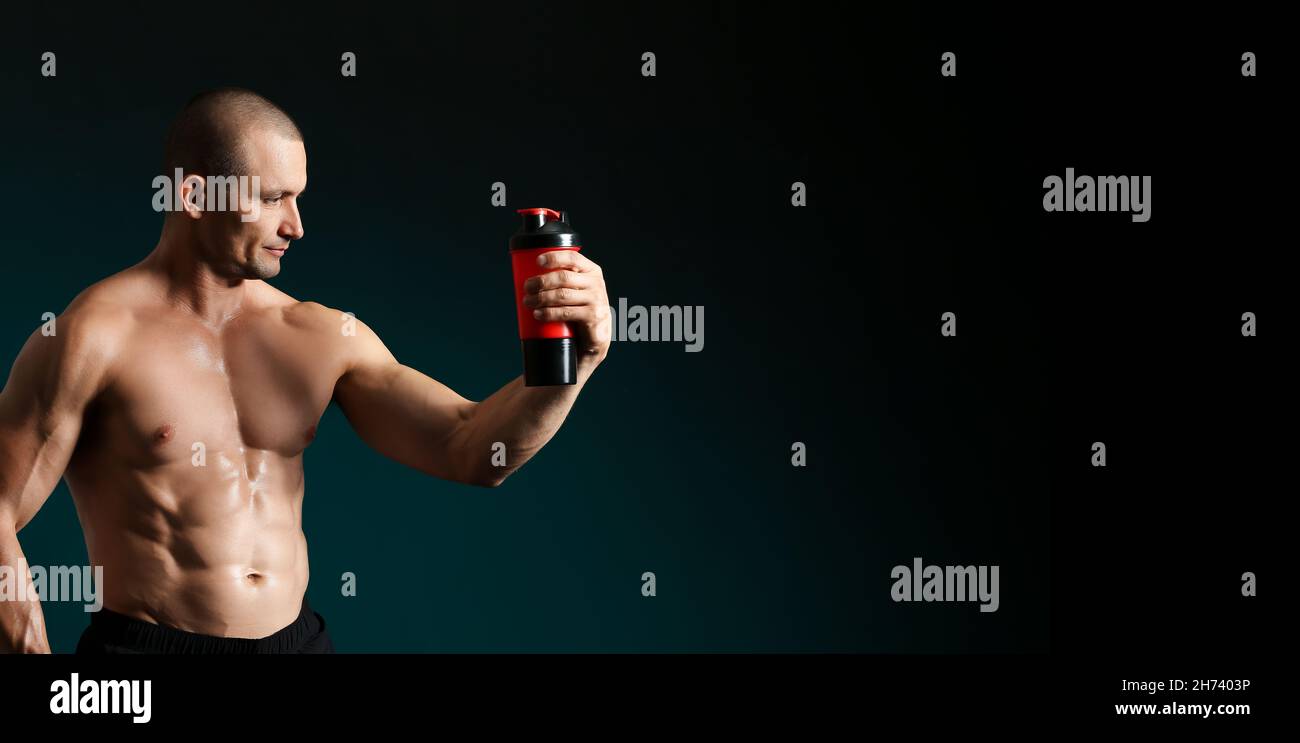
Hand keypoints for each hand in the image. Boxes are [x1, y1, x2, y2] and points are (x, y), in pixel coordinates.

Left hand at [521, 250, 610, 367]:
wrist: (598, 336)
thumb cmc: (582, 309)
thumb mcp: (579, 290)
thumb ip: (564, 281)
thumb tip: (531, 275)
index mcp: (591, 271)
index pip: (573, 258)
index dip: (555, 257)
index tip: (538, 261)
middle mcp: (596, 283)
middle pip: (564, 277)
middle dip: (541, 281)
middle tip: (527, 288)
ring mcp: (596, 301)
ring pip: (562, 295)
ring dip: (541, 298)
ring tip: (528, 302)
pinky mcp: (593, 318)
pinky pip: (566, 313)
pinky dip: (549, 313)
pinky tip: (538, 314)